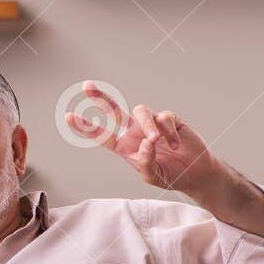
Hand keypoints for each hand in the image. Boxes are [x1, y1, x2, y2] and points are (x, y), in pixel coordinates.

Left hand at [65, 81, 219, 195]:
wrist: (194, 173)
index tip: (68, 117)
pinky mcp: (169, 120)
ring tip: (156, 140)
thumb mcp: (153, 176)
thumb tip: (145, 143)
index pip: (102, 135)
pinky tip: (175, 145)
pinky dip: (169, 131)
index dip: (86, 126)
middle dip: (100, 98)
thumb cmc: (169, 175)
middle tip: (86, 87)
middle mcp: (135, 132)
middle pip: (114, 110)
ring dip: (147, 124)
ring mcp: (151, 124)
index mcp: (125, 147)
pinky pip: (165, 117)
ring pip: (141, 111)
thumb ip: (145, 162)